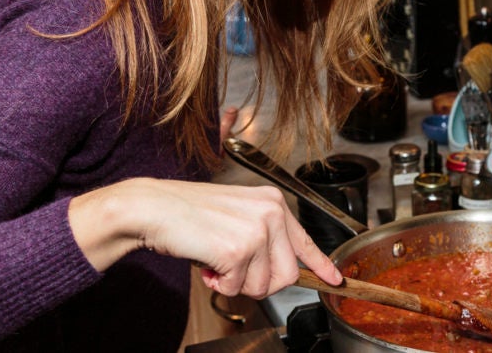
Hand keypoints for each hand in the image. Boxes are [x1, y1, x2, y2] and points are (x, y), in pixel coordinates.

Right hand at [67, 107, 341, 298]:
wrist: (156, 208)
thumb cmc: (191, 214)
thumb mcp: (238, 217)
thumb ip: (263, 238)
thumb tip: (282, 271)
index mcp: (274, 202)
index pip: (305, 241)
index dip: (321, 266)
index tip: (336, 280)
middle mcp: (271, 212)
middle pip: (286, 276)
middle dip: (258, 283)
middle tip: (235, 270)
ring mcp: (257, 230)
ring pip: (262, 286)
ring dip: (236, 283)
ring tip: (217, 260)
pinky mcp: (239, 249)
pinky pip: (237, 288)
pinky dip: (219, 284)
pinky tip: (208, 263)